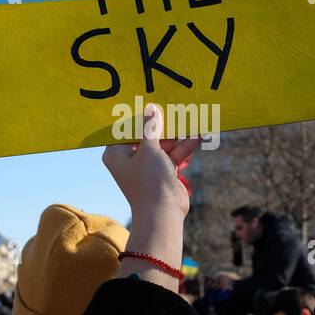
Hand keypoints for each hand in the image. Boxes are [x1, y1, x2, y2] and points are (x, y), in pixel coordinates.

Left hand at [102, 103, 199, 219]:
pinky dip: (185, 146)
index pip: (125, 129)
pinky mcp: (164, 171)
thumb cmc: (149, 181)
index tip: (148, 101)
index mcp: (117, 153)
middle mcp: (130, 158)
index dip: (138, 116)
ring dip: (178, 134)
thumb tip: (151, 108)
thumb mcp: (149, 149)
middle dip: (162, 123)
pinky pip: (174, 153)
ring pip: (163, 143)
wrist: (163, 213)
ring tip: (191, 117)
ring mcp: (148, 165)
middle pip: (147, 134)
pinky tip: (198, 134)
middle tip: (174, 106)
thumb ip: (150, 127)